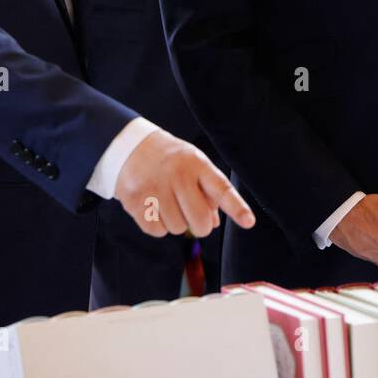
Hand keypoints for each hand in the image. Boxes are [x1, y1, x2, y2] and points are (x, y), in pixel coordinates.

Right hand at [114, 130, 255, 237]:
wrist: (129, 146)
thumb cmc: (169, 159)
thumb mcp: (192, 165)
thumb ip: (208, 192)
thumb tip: (214, 222)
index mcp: (196, 164)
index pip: (221, 188)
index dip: (236, 207)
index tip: (248, 222)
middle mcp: (177, 175)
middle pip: (200, 222)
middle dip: (199, 225)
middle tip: (191, 214)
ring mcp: (155, 188)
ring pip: (177, 229)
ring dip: (175, 222)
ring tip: (167, 202)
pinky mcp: (136, 201)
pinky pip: (157, 231)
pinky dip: (157, 225)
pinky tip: (153, 207)